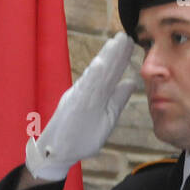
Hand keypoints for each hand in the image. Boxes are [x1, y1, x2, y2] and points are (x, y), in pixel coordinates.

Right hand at [25, 31, 139, 181]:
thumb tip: (131, 82)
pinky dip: (92, 77)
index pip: (111, 74)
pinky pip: (84, 91)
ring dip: (105, 59)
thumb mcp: (105, 117)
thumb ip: (117, 100)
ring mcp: (79, 99)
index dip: (121, 58)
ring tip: (116, 42)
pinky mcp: (72, 107)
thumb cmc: (79, 137)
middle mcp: (86, 94)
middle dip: (115, 53)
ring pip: (95, 77)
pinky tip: (100, 64)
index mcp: (95, 95)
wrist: (57, 154)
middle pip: (104, 71)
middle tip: (126, 35)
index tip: (131, 43)